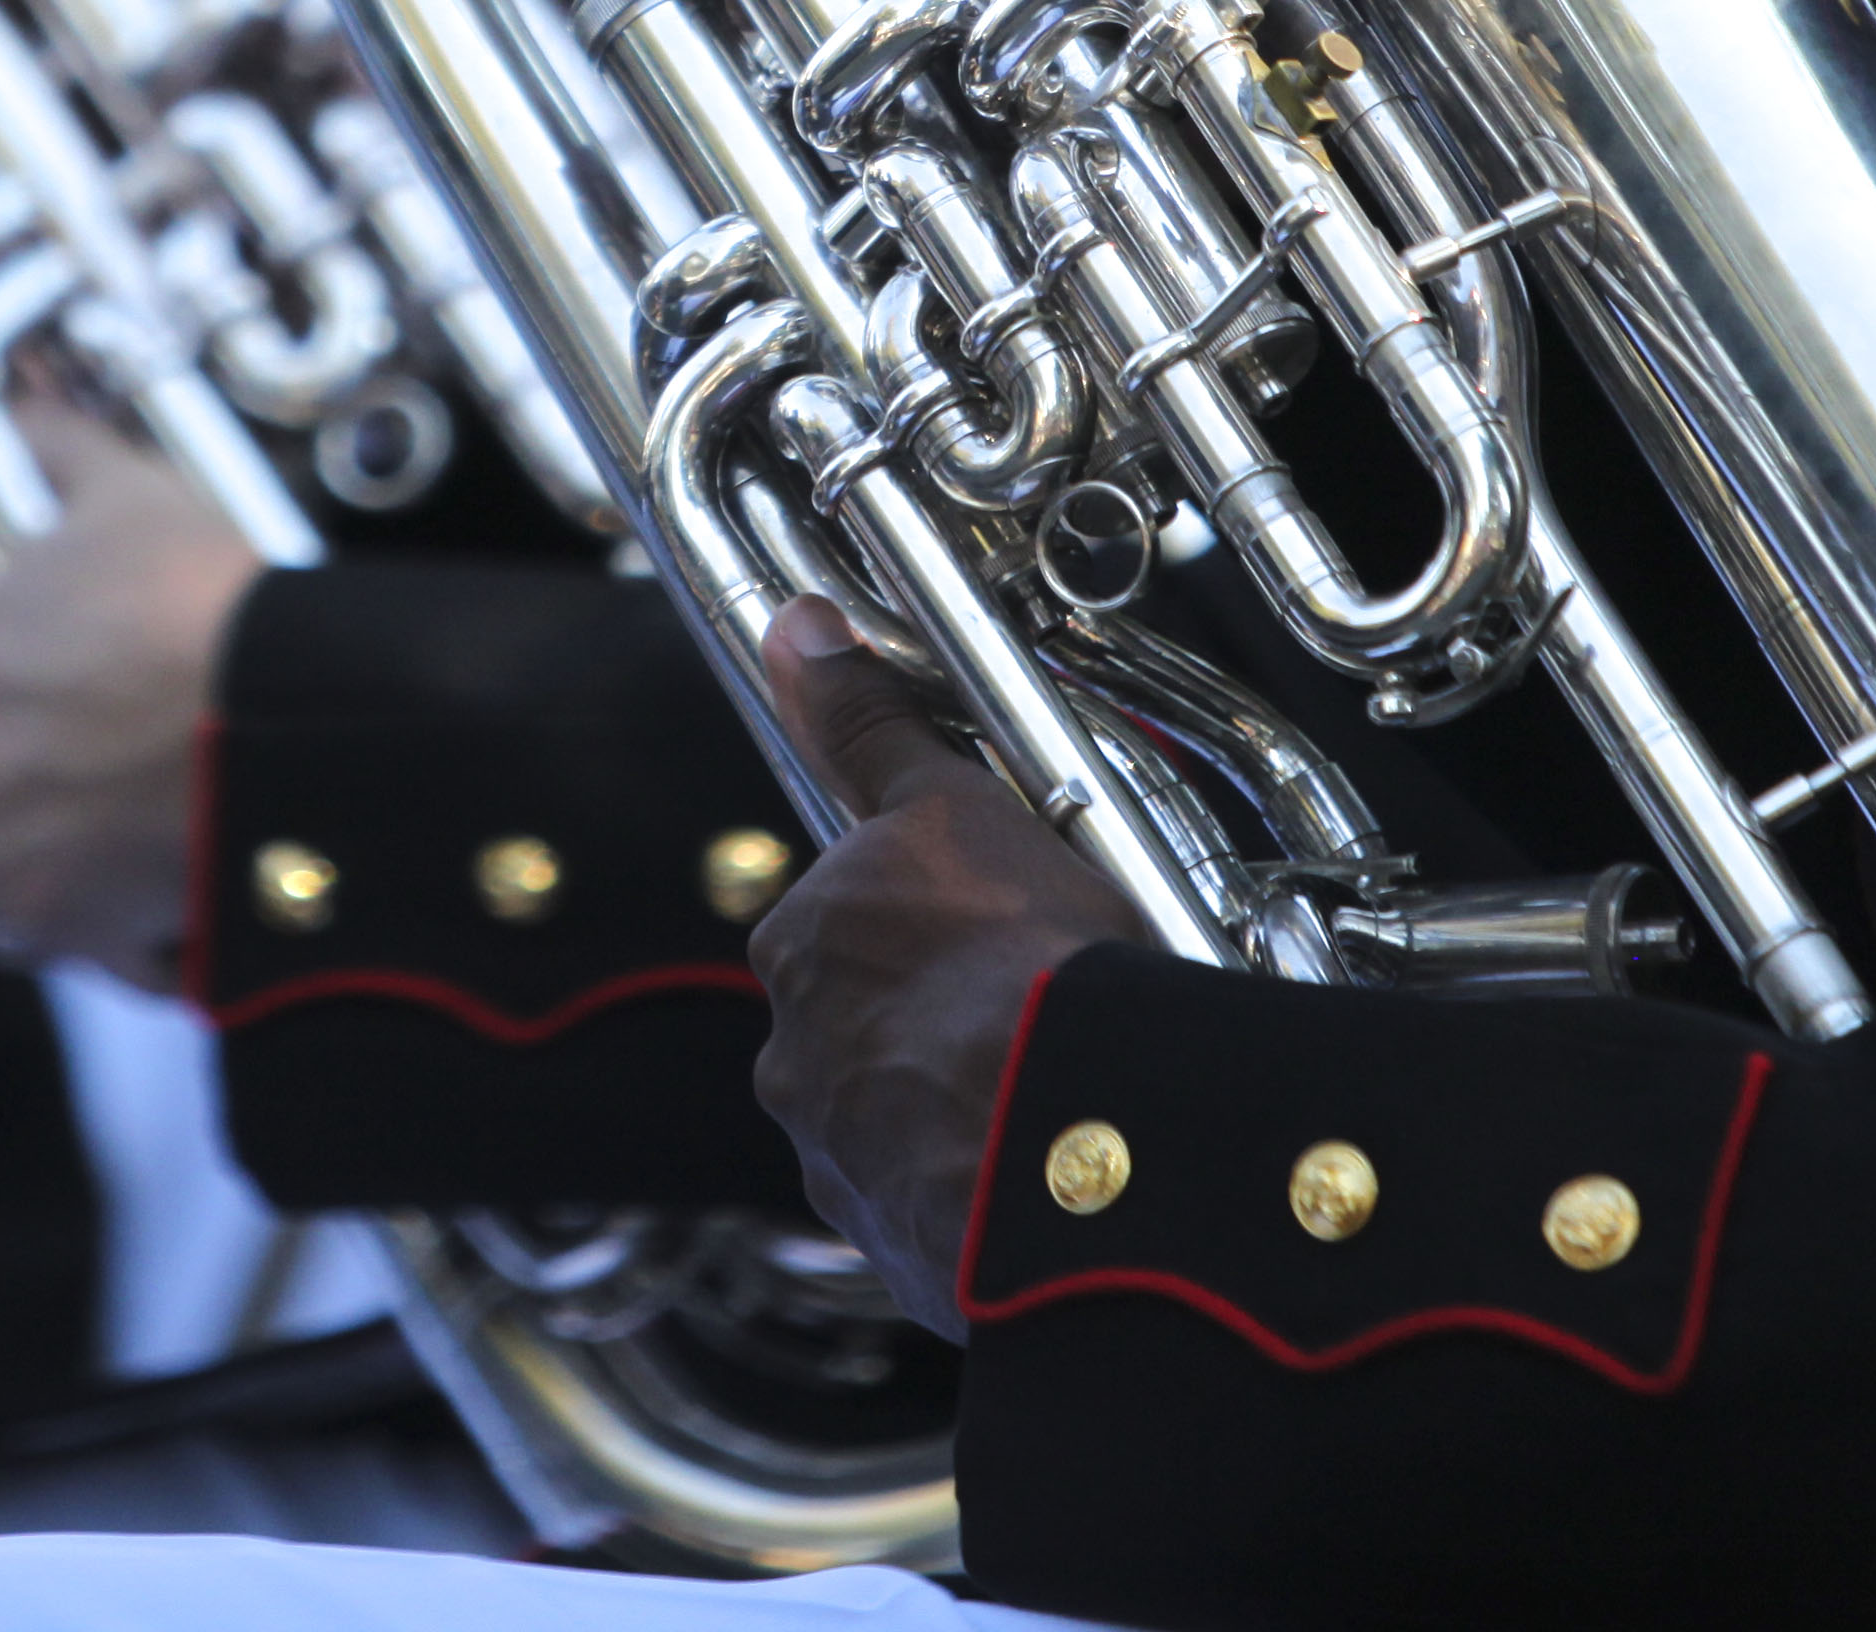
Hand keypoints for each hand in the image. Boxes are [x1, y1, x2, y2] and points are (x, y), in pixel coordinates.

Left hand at [0, 395, 266, 991]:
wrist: (271, 719)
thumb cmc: (207, 598)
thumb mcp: (135, 491)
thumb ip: (64, 447)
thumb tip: (28, 398)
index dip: (74, 678)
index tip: (132, 684)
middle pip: (11, 764)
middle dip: (76, 766)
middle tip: (167, 755)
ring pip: (35, 850)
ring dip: (95, 845)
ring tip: (186, 822)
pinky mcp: (33, 924)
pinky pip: (72, 936)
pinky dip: (119, 928)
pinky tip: (183, 888)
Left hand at [745, 597, 1137, 1335]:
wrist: (1080, 1142)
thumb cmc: (1030, 965)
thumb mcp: (955, 808)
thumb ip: (867, 726)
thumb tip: (795, 628)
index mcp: (803, 948)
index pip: (853, 919)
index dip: (936, 920)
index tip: (1002, 930)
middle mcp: (796, 1059)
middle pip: (867, 1020)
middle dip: (937, 1017)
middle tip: (1036, 1006)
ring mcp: (841, 1161)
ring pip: (899, 1114)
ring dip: (958, 1103)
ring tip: (1051, 1090)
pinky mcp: (895, 1247)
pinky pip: (934, 1202)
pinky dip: (977, 1184)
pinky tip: (1038, 1165)